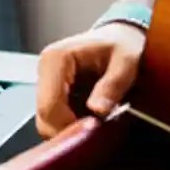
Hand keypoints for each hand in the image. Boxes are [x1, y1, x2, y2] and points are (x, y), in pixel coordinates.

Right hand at [36, 22, 145, 138]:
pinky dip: (72, 127)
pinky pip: (55, 121)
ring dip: (71, 130)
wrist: (120, 38)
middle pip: (44, 118)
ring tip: (98, 124)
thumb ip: (112, 85)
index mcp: (56, 58)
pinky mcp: (52, 94)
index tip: (94, 131)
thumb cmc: (122, 45)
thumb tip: (97, 110)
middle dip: (70, 131)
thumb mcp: (126, 62)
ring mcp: (46, 84)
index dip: (69, 125)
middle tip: (99, 131)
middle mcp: (44, 71)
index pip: (49, 105)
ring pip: (47, 123)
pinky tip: (92, 120)